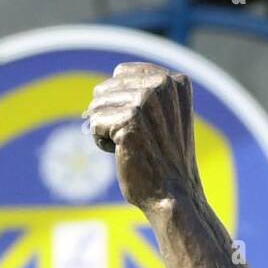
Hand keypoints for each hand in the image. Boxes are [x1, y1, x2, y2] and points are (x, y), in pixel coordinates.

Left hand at [84, 63, 201, 210]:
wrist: (173, 194)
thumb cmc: (163, 160)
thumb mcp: (164, 117)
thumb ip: (145, 96)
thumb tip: (99, 90)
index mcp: (173, 81)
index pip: (121, 73)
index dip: (118, 102)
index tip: (139, 125)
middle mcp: (162, 85)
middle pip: (105, 88)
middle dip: (111, 116)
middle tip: (136, 140)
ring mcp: (146, 101)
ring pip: (97, 106)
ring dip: (106, 130)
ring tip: (131, 146)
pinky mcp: (129, 120)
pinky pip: (94, 123)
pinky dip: (102, 142)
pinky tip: (123, 154)